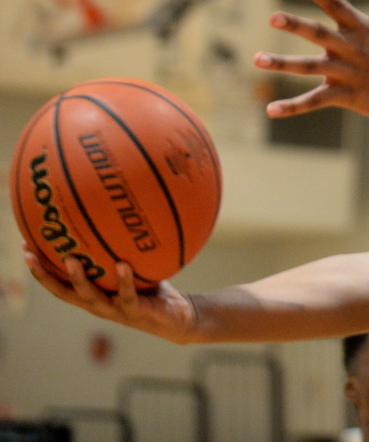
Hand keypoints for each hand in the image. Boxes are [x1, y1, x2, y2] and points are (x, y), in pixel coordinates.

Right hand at [24, 243, 197, 343]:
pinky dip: (124, 280)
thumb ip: (123, 248)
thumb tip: (118, 213)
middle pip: (64, 292)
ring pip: (91, 297)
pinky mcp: (138, 313)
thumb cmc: (153, 289)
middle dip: (45, 275)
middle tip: (32, 254)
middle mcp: (99, 305)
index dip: (41, 269)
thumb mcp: (136, 266)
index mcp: (94, 295)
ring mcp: (117, 311)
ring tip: (71, 259)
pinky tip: (122, 265)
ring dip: (79, 279)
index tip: (25, 247)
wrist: (179, 317)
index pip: (60, 283)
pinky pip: (128, 296)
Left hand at [254, 0, 368, 120]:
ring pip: (309, 67)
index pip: (335, 5)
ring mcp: (348, 72)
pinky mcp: (347, 96)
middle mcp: (350, 48)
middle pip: (318, 34)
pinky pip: (315, 101)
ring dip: (283, 63)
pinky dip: (293, 106)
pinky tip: (271, 109)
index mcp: (360, 29)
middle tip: (273, 17)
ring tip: (257, 59)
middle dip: (295, 25)